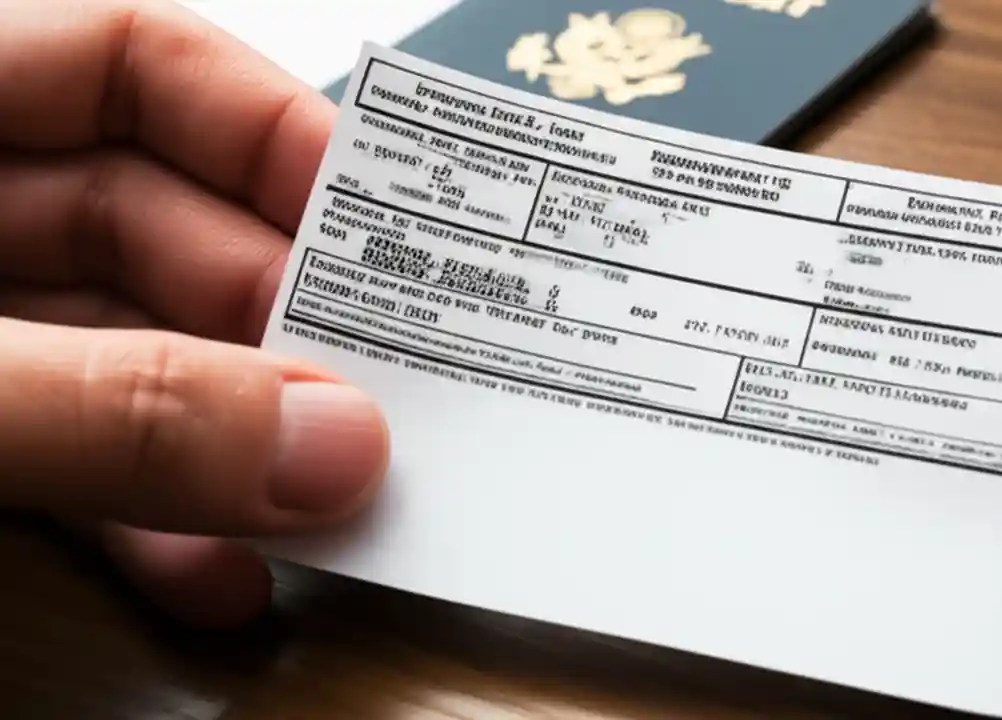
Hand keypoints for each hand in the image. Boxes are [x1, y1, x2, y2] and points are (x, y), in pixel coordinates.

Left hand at [0, 0, 387, 626]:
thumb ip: (114, 407)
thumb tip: (330, 445)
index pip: (135, 62)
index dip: (271, 131)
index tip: (390, 226)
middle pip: (163, 228)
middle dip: (280, 327)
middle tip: (385, 402)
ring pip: (132, 362)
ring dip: (234, 444)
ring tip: (329, 502)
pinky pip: (72, 462)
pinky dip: (144, 523)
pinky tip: (214, 573)